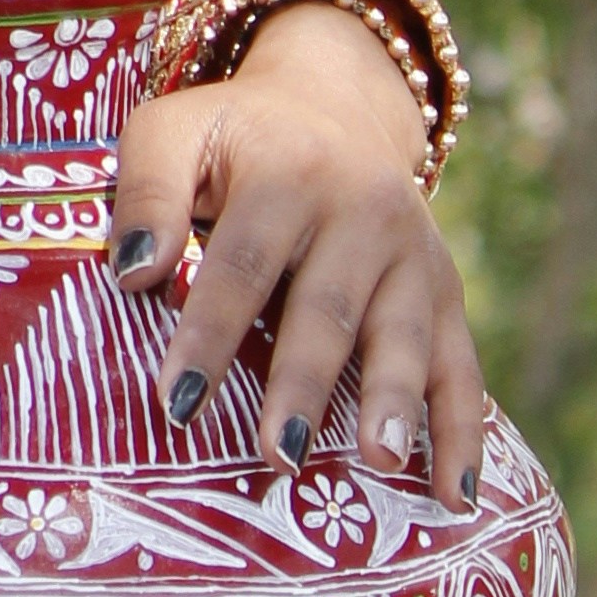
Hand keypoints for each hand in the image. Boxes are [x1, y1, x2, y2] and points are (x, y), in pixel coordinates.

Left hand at [105, 1, 485, 500]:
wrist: (334, 102)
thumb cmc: (236, 136)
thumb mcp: (175, 132)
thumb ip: (147, 192)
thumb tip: (132, 271)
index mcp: (288, 174)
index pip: (242, 264)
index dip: (209, 333)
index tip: (179, 402)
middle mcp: (362, 212)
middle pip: (329, 308)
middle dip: (305, 384)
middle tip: (282, 452)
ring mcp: (413, 255)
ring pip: (405, 334)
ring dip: (394, 401)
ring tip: (380, 461)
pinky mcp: (446, 291)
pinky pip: (461, 364)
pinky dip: (464, 430)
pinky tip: (458, 493)